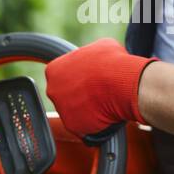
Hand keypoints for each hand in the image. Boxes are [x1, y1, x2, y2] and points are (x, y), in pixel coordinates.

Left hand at [45, 38, 159, 139]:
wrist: (121, 83)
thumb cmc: (112, 62)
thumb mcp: (101, 47)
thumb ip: (90, 54)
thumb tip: (97, 56)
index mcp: (54, 69)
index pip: (62, 76)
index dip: (78, 78)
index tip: (90, 79)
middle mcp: (52, 90)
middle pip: (65, 96)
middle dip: (80, 95)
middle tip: (98, 92)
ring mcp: (61, 109)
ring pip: (75, 112)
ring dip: (88, 110)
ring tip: (106, 103)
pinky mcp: (72, 125)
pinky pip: (84, 126)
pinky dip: (95, 123)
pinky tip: (107, 114)